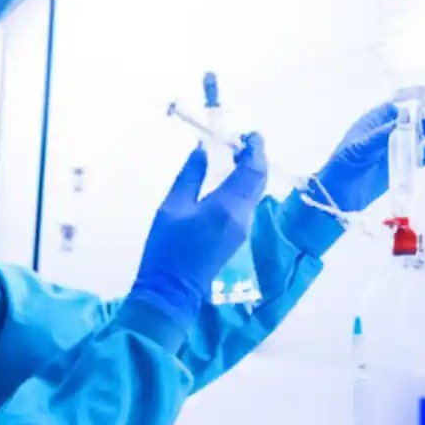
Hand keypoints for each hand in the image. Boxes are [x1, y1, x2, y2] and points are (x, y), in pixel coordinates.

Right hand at [134, 134, 267, 323]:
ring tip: (232, 156)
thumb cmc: (167, 248)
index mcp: (227, 207)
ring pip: (254, 194)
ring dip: (248, 173)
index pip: (252, 171)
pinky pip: (246, 205)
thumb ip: (190, 176)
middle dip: (254, 159)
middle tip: (241, 142)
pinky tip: (226, 181)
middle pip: (258, 182)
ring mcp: (242, 229)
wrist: (171, 291)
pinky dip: (242, 188)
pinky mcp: (236, 237)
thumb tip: (202, 150)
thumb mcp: (172, 207)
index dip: (255, 150)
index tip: (250, 134)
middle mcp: (242, 217)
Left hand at [314, 97, 424, 212]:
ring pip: (422, 135)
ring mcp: (395, 147)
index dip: (421, 96)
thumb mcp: (361, 146)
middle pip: (417, 116)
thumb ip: (384, 134)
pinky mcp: (400, 164)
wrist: (337, 195)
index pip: (402, 102)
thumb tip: (408, 122)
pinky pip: (419, 155)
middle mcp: (388, 131)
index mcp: (376, 120)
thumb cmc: (343, 165)